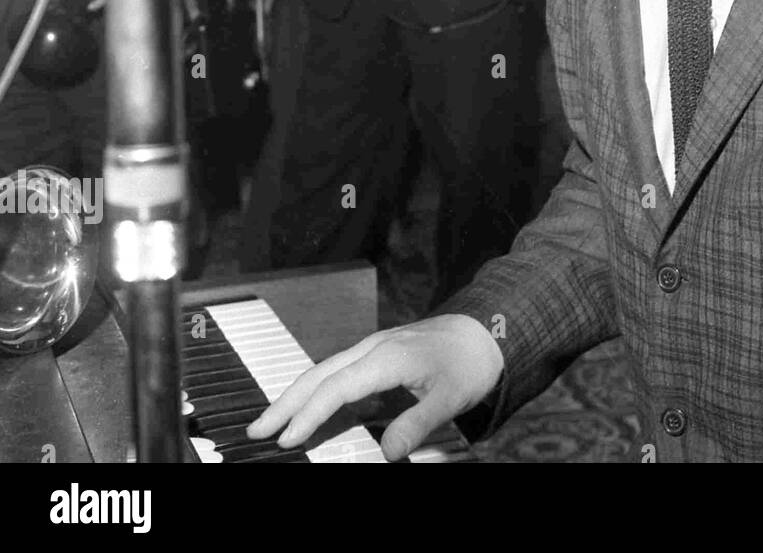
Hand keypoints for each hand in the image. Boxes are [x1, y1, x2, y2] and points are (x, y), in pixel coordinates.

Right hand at [245, 313, 504, 460]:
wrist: (485, 331)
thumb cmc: (469, 362)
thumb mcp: (451, 396)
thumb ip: (418, 424)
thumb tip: (388, 453)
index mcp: (387, 356)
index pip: (337, 386)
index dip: (310, 413)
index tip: (288, 438)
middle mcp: (373, 348)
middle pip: (319, 374)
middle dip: (285, 402)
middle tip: (256, 429)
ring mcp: (373, 348)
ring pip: (324, 370)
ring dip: (295, 394)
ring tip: (270, 421)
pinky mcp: (376, 353)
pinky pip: (337, 370)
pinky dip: (315, 388)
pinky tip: (306, 406)